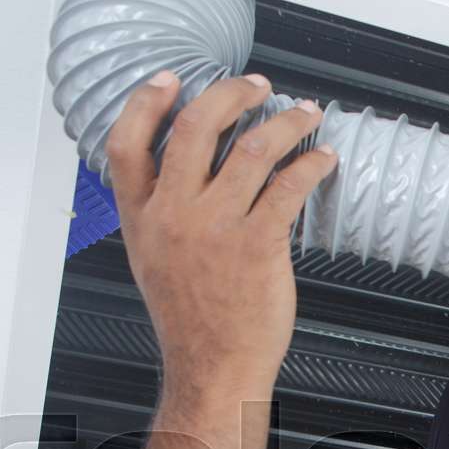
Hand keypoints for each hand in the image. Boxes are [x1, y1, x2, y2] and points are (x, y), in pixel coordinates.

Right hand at [105, 70, 337, 395]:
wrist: (214, 368)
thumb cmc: (192, 323)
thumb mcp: (152, 262)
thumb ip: (158, 216)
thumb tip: (179, 179)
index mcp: (143, 217)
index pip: (126, 142)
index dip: (147, 102)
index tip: (171, 80)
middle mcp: (175, 215)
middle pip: (194, 127)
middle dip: (230, 93)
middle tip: (256, 85)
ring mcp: (215, 227)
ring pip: (250, 148)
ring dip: (285, 121)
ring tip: (304, 113)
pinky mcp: (257, 243)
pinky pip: (288, 186)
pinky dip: (311, 163)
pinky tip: (322, 159)